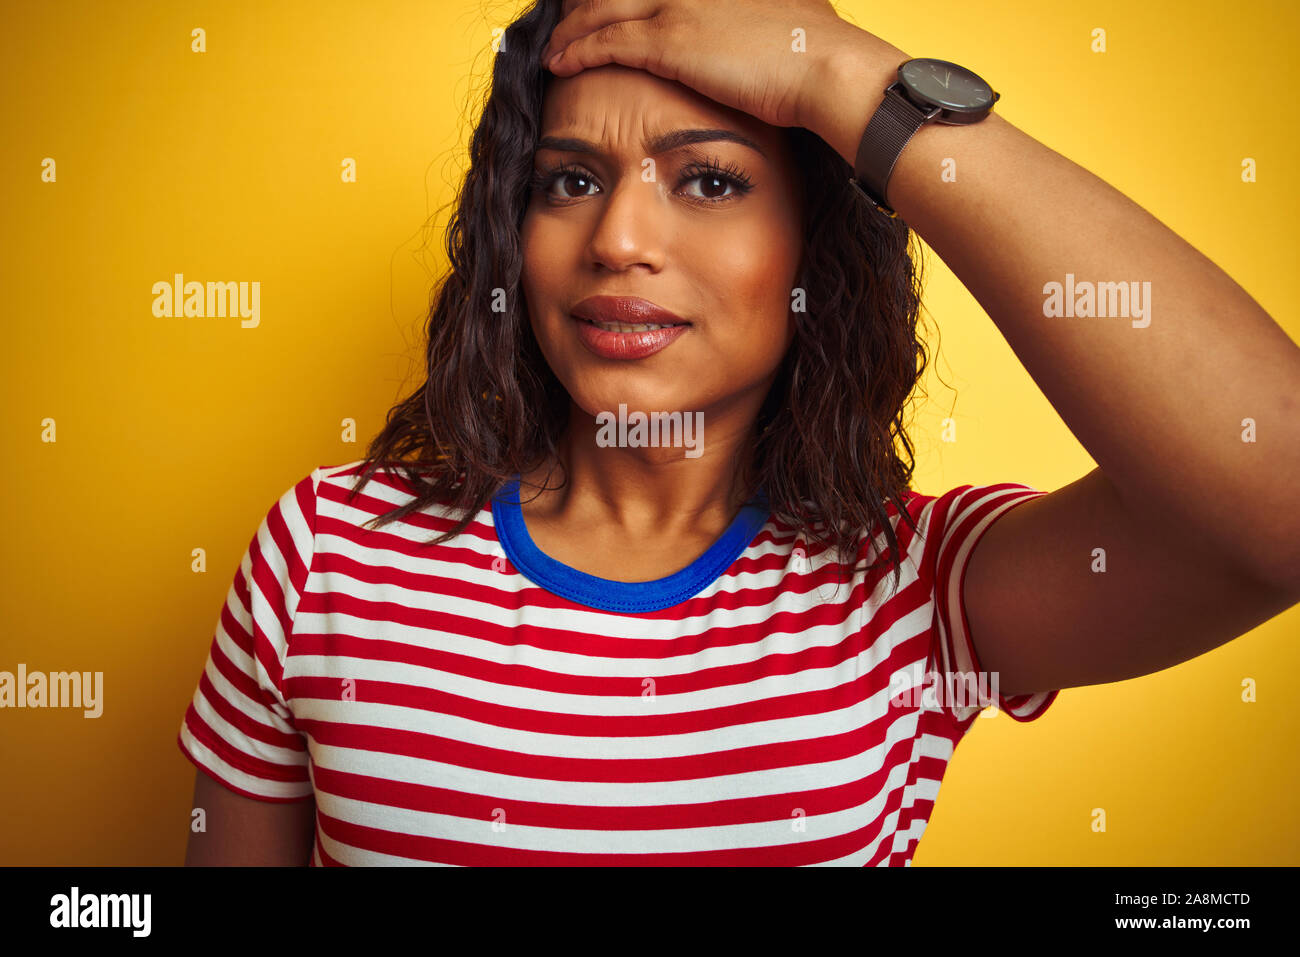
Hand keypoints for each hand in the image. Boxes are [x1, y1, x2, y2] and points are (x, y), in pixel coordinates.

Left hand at [539, 0, 907, 152]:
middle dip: (587, 4)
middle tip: (564, 21)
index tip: (603, 6)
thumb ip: (765, 18)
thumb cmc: (818, 56)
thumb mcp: (792, 18)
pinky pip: (608, 41)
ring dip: (573, 28)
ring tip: (553, 46)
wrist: (826, 69)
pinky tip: (560, 62)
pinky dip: (578, 50)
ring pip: (605, 9)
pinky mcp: (670, 41)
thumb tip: (766, 33)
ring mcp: (679, 5)